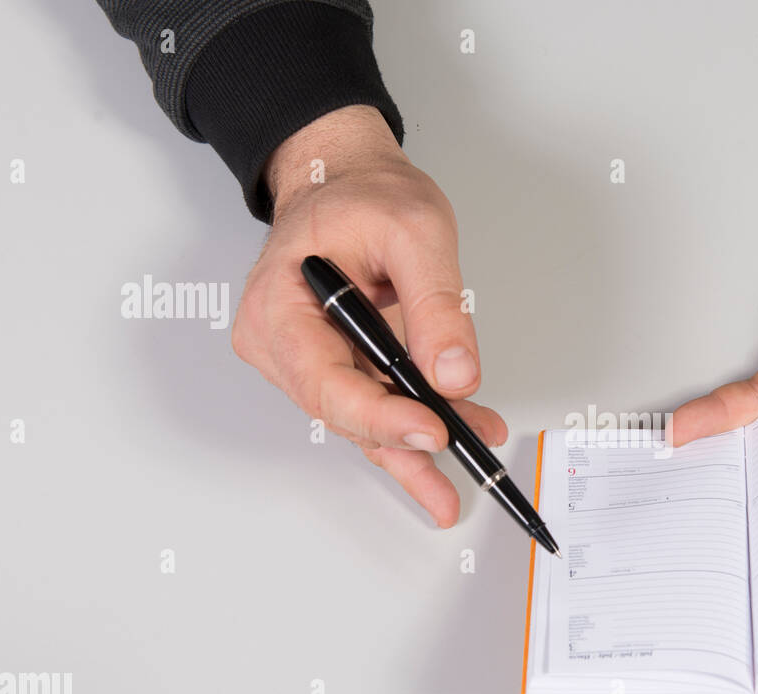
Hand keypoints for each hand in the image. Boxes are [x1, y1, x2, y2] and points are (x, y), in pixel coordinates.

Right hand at [231, 105, 506, 526]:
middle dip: (408, 436)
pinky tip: (455, 432)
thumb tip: (455, 375)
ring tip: (477, 444)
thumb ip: (437, 304)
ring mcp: (304, 359)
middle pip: (343, 411)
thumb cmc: (364, 195)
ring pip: (362, 418)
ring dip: (419, 437)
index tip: (433, 429)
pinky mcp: (333, 367)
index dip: (380, 416)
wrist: (347, 181)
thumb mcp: (416, 231)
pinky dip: (414, 421)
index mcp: (280, 303)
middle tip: (468, 448)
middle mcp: (279, 341)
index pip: (323, 381)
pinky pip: (372, 405)